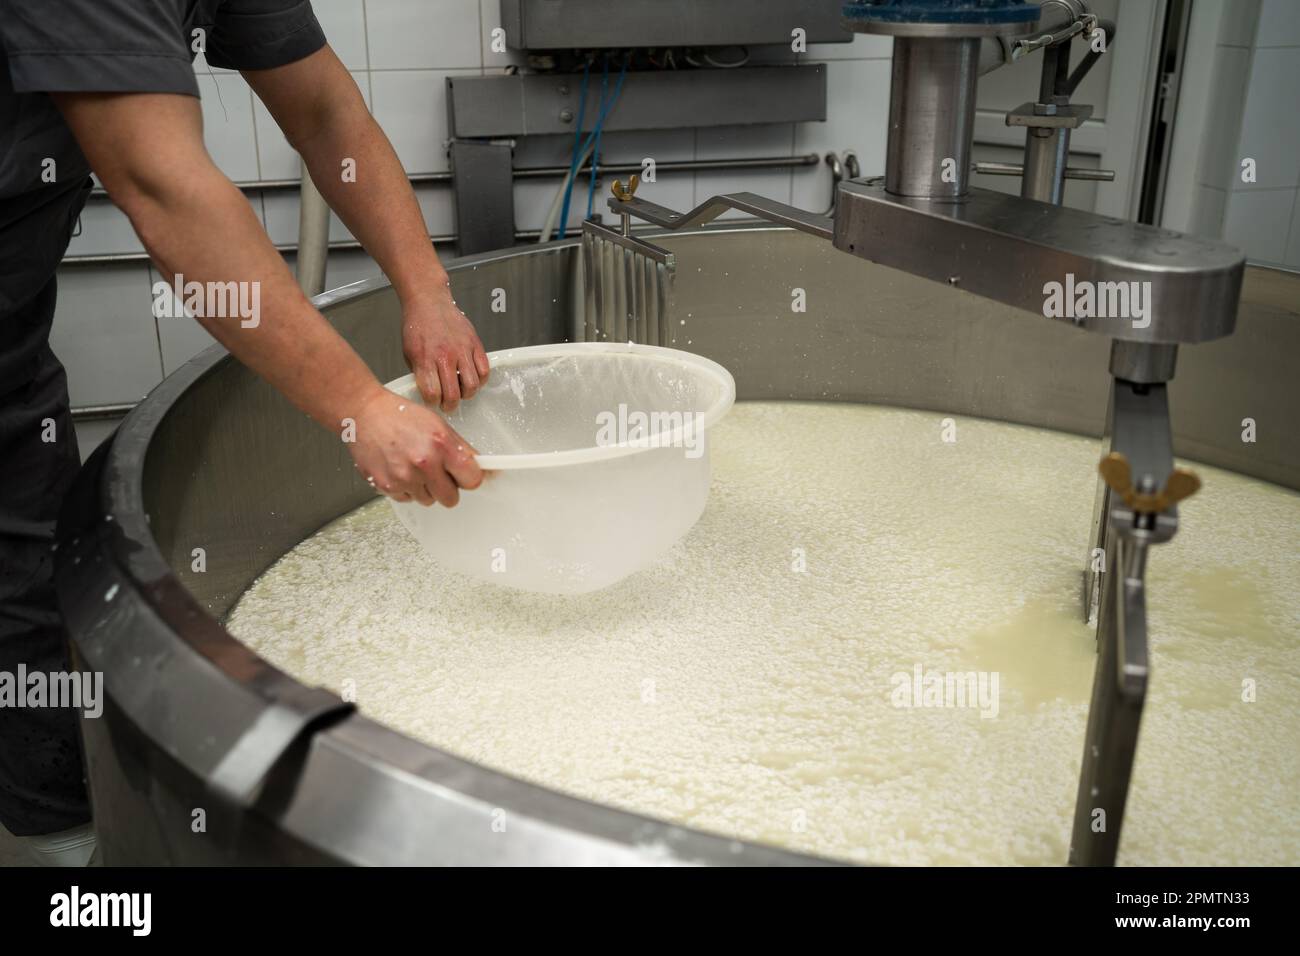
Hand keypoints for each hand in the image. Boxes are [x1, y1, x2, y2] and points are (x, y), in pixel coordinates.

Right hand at [348, 386, 483, 506]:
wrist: (364, 414)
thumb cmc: (399, 416)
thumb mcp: (438, 425)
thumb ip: (461, 449)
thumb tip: (485, 469)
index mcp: (441, 446)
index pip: (472, 480)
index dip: (469, 478)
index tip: (465, 475)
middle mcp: (424, 464)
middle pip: (451, 499)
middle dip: (448, 487)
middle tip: (438, 472)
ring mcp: (404, 478)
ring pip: (429, 501)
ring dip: (426, 488)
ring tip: (414, 466)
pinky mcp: (386, 486)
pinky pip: (407, 499)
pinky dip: (406, 488)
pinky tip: (400, 468)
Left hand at [401, 279, 489, 412]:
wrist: (429, 302)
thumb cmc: (417, 326)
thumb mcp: (409, 352)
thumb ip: (419, 373)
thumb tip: (429, 392)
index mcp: (424, 359)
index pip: (432, 394)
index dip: (433, 403)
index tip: (433, 402)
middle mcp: (445, 356)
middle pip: (453, 394)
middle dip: (450, 405)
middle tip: (448, 405)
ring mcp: (462, 349)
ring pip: (472, 385)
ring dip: (467, 394)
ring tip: (461, 392)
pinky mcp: (475, 343)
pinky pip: (484, 370)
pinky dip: (480, 379)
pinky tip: (472, 378)